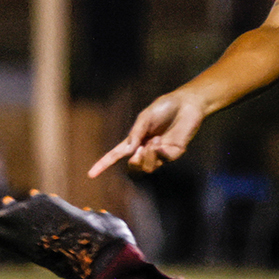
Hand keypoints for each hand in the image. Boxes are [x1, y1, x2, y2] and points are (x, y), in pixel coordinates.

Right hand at [88, 91, 205, 177]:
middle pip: (134, 167)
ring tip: (155, 141)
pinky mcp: (174, 152)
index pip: (117, 155)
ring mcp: (161, 153)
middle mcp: (146, 149)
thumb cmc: (165, 107)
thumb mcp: (145, 117)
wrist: (187, 104)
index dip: (103, 164)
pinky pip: (163, 160)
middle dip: (134, 162)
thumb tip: (128, 151)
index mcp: (135, 139)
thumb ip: (136, 133)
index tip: (90, 174)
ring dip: (147, 156)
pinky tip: (161, 142)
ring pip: (148, 168)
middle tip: (140, 148)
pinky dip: (159, 153)